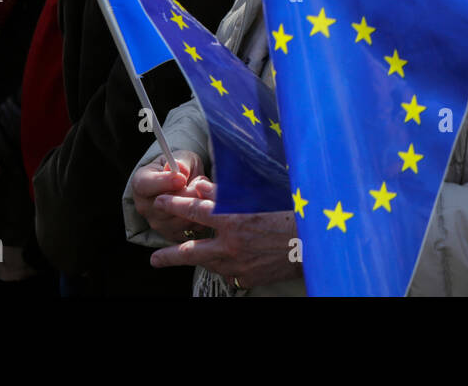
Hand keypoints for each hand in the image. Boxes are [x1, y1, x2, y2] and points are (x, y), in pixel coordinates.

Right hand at [131, 152, 213, 243]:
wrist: (184, 184)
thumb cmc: (181, 168)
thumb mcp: (182, 158)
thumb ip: (181, 164)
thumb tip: (180, 170)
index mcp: (141, 182)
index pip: (145, 186)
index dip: (163, 182)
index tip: (181, 179)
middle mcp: (144, 206)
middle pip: (165, 206)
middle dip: (188, 194)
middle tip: (201, 181)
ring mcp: (156, 223)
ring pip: (180, 219)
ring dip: (198, 205)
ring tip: (203, 191)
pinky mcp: (171, 234)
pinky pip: (190, 229)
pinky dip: (202, 218)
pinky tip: (205, 205)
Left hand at [149, 196, 301, 288]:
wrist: (314, 244)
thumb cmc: (289, 213)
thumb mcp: (256, 197)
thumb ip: (224, 194)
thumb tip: (198, 188)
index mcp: (233, 219)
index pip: (194, 210)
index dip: (174, 205)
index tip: (159, 202)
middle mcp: (231, 245)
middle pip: (189, 251)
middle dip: (168, 255)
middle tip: (154, 259)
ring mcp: (238, 265)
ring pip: (208, 263)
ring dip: (197, 259)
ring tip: (185, 259)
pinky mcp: (247, 278)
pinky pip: (228, 274)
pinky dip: (223, 267)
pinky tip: (225, 263)